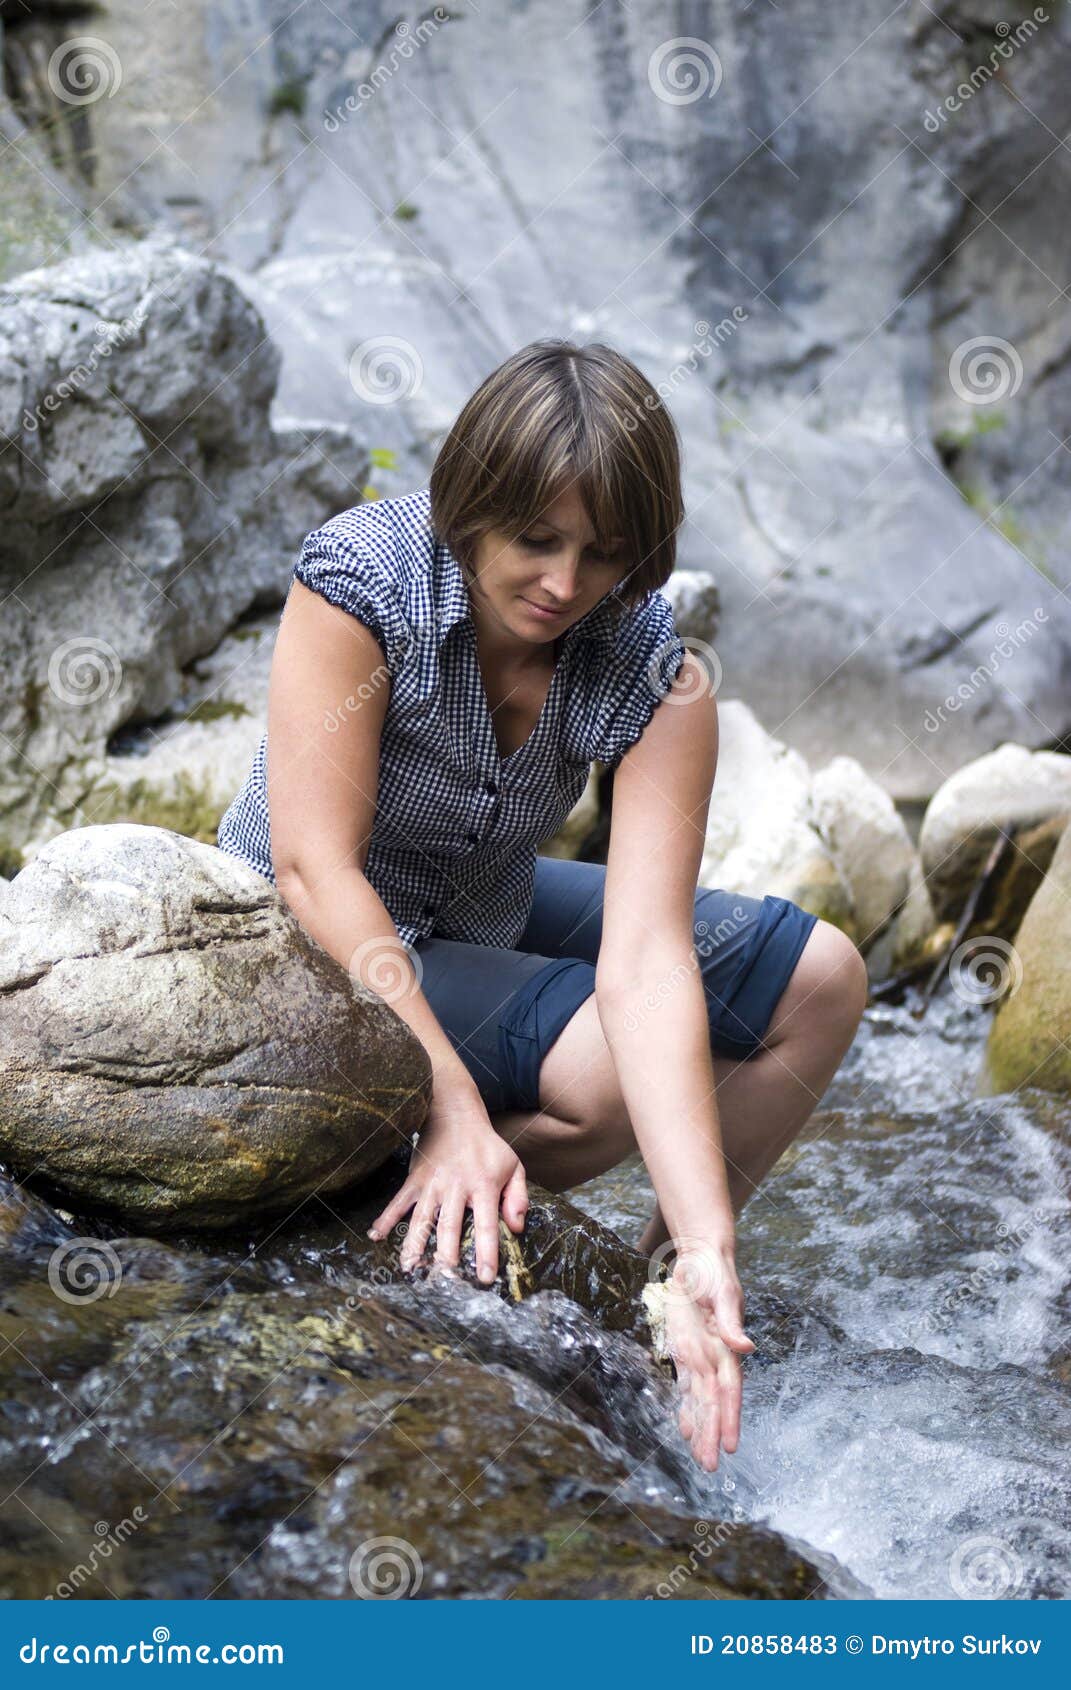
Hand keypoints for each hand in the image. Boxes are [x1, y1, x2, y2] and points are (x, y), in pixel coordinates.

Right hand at [366, 1087, 527, 1283]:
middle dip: (446, 1253)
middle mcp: (456, 1186)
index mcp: (483, 1185)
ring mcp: (432, 1183)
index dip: (486, 1251)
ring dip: (414, 1243)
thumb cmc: (488, 1148)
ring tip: (410, 1269)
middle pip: (449, 1224)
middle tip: (444, 1278)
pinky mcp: (415, 1179)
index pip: (486, 1224)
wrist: (457, 1117)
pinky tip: (375, 1236)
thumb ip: (518, 1197)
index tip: (484, 1277)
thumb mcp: (513, 1166)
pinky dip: (385, 1217)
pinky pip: (398, 1201)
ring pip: (422, 1217)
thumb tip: (516, 1228)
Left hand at [661, 1239, 754, 1471]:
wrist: (701, 1258)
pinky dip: (687, 1407)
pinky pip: (687, 1385)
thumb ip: (731, 1323)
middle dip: (712, 1434)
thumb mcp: (723, 1293)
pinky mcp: (686, 1349)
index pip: (729, 1391)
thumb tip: (747, 1348)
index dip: (729, 1418)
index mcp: (726, 1348)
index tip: (730, 1446)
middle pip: (713, 1403)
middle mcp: (715, 1358)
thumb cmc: (714, 1273)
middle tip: (709, 1467)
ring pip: (700, 1400)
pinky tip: (685, 1429)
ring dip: (700, 1428)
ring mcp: (701, 1356)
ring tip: (700, 1458)